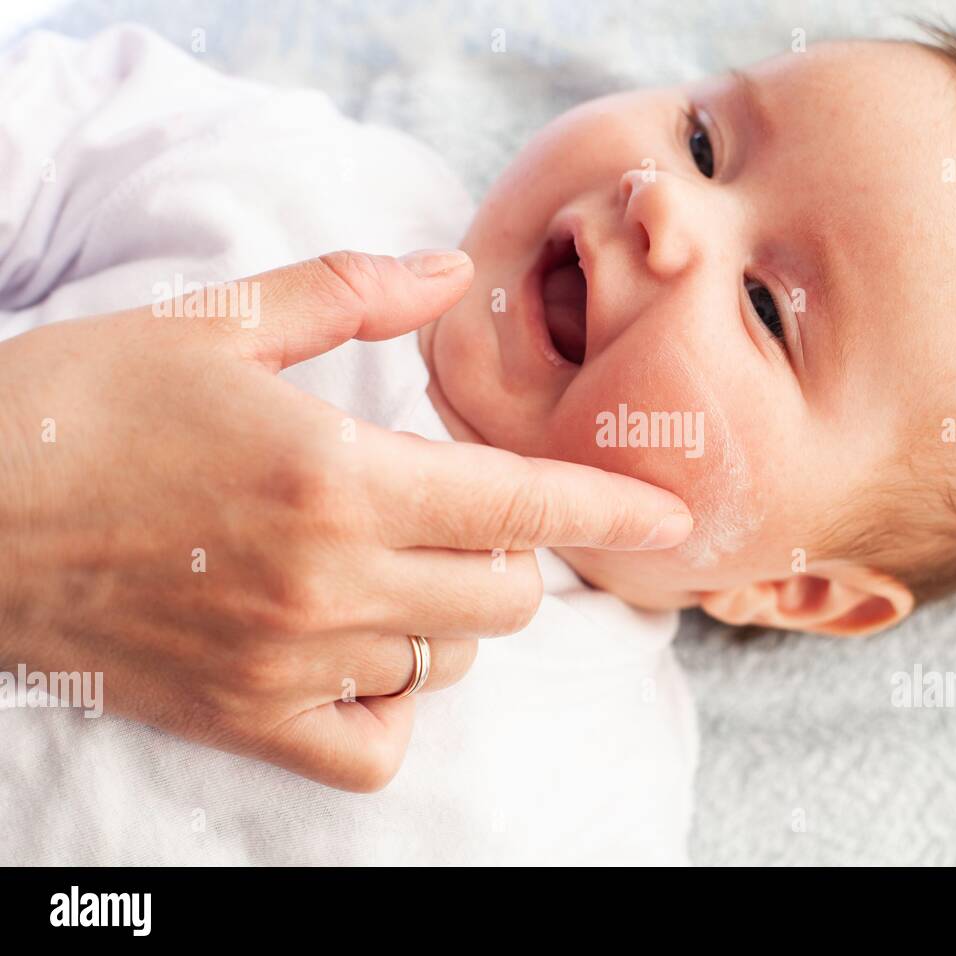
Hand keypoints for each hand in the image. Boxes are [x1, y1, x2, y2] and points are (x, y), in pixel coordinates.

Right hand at [0, 250, 690, 790]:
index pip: (519, 502)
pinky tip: (358, 654)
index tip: (670, 516)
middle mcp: (329, 580)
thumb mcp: (218, 323)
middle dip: (507, 554)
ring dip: (447, 619)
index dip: (607, 508)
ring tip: (389, 573)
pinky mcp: (243, 716)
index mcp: (337, 475)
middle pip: (505, 597)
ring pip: (447, 666)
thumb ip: (350, 298)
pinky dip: (389, 704)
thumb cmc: (84, 404)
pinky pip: (372, 747)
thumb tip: (446, 273)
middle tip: (455, 515)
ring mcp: (288, 661)